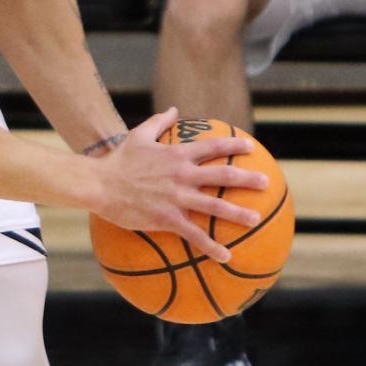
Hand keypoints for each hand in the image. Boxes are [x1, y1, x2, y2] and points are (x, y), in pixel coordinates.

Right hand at [85, 108, 266, 263]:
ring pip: (214, 206)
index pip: (213, 147)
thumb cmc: (118, 161)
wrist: (99, 184)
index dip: (234, 145)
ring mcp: (176, 198)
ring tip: (255, 219)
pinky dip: (211, 246)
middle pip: (222, 176)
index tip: (251, 147)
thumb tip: (174, 110)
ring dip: (237, 213)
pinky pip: (194, 235)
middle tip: (266, 183)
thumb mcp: (138, 135)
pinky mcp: (167, 219)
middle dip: (247, 179)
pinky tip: (226, 256)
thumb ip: (159, 122)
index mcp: (177, 155)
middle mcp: (182, 175)